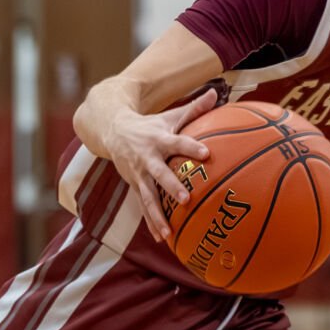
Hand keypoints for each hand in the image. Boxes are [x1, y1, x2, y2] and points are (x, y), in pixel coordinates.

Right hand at [103, 87, 220, 242]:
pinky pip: (143, 206)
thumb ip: (194, 108)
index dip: (191, 146)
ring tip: (169, 232)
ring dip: (158, 215)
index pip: (178, 142)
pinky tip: (162, 238)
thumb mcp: (169, 115)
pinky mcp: (134, 185)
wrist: (112, 130)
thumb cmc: (149, 124)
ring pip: (148, 196)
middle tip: (186, 200)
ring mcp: (139, 174)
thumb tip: (217, 92)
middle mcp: (147, 157)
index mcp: (159, 139)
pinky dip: (151, 222)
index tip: (206, 153)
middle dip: (171, 187)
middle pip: (160, 174)